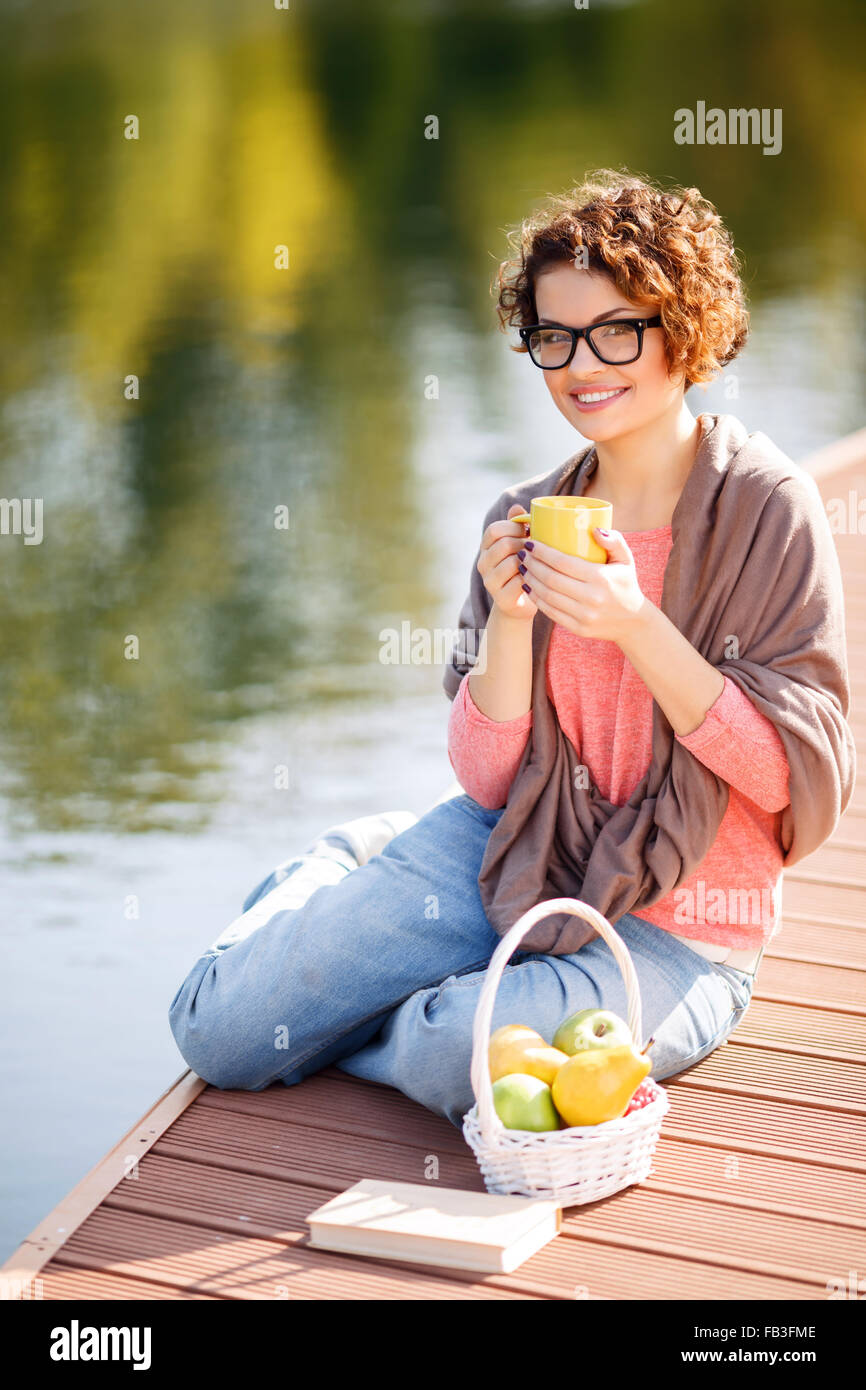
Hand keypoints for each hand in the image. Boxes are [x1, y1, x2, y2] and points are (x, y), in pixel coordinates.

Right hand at [477, 503, 537, 621]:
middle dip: (524, 544)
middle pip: (503, 544)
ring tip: (537, 563)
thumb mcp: (519, 546)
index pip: (494, 530)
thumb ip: (517, 526)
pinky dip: (531, 578)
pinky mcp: (501, 599)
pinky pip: (519, 582)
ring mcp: (490, 582)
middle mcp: (483, 564)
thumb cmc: (523, 569)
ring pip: (512, 563)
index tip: (528, 530)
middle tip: (536, 549)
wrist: (520, 605)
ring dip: (529, 562)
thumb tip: (517, 507)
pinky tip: (536, 578)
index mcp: (486, 548)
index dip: (513, 527)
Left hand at [520, 527, 647, 642]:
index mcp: (601, 578)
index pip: (563, 563)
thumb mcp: (626, 560)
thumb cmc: (626, 584)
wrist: (634, 623)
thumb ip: (615, 540)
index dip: (542, 552)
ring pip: (547, 596)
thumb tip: (594, 529)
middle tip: (522, 554)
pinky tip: (529, 587)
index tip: (530, 542)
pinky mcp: (578, 628)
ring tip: (522, 568)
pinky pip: (551, 612)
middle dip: (532, 564)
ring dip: (530, 581)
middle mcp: (592, 598)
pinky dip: (537, 599)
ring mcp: (584, 616)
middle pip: (551, 579)